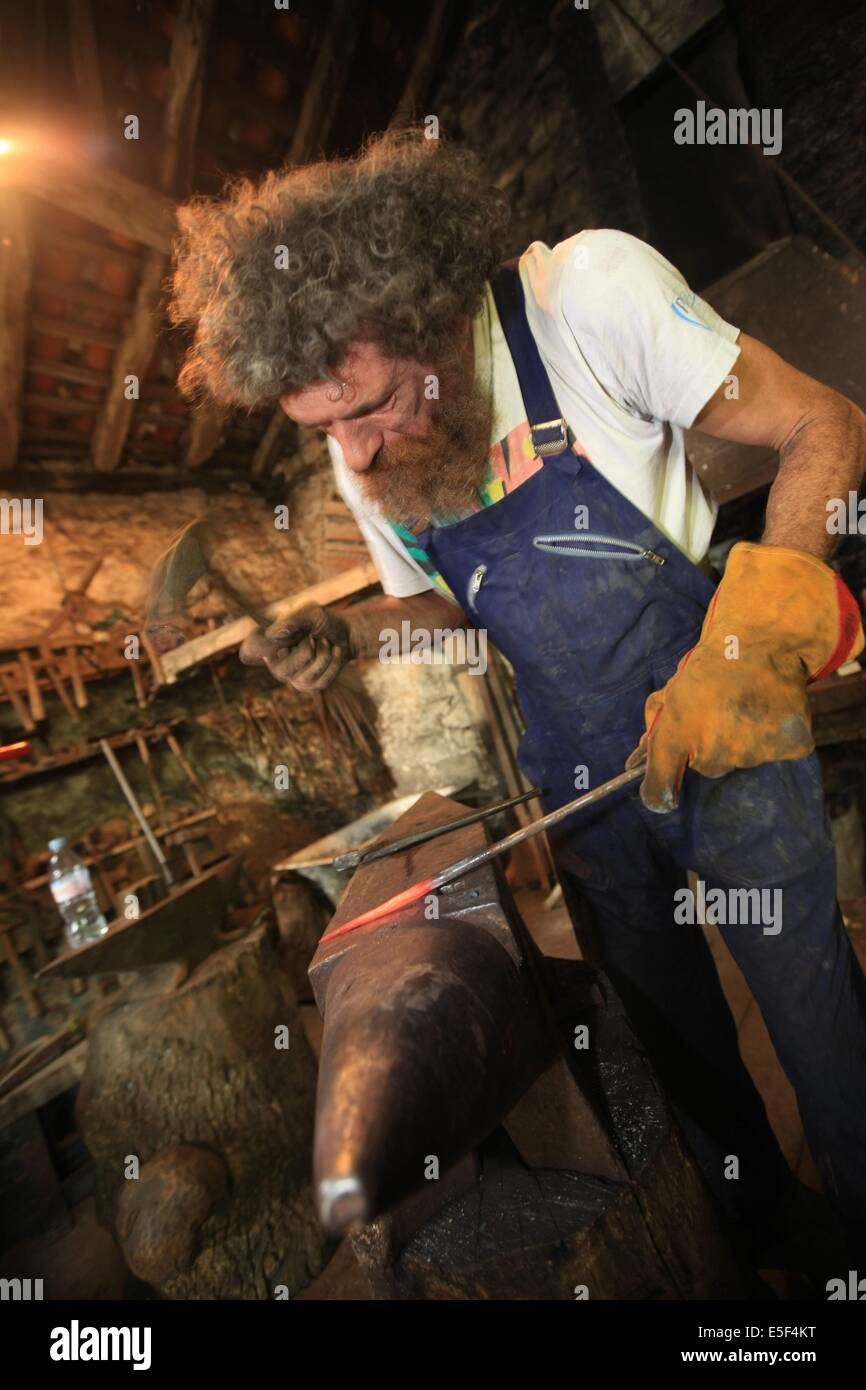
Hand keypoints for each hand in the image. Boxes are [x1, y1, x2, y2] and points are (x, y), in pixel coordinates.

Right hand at [239, 604, 351, 690]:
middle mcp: (277, 664)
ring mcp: (294, 678)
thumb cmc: (323, 621)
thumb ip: (292, 621)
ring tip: (325, 643)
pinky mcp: (312, 686)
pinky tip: (335, 652)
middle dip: (305, 651)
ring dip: (323, 655)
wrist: (347, 632)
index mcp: (270, 644)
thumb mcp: (310, 613)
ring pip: (305, 677)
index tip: (281, 643)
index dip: (260, 648)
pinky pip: (322, 681)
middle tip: (312, 638)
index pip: (249, 651)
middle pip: (283, 670)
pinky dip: (333, 663)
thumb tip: (274, 635)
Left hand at [626, 542, 863, 811]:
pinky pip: (777, 751)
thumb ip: (654, 727)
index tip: (661, 798)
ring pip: (743, 758)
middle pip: (709, 765)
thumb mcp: (671, 693)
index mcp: (677, 735)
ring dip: (744, 738)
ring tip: (747, 704)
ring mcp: (753, 752)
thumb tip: (638, 758)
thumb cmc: (709, 668)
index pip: (661, 786)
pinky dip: (775, 734)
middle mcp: (713, 751)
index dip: (659, 794)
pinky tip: (770, 709)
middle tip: (720, 710)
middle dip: (710, 744)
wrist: (760, 641)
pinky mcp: (789, 746)